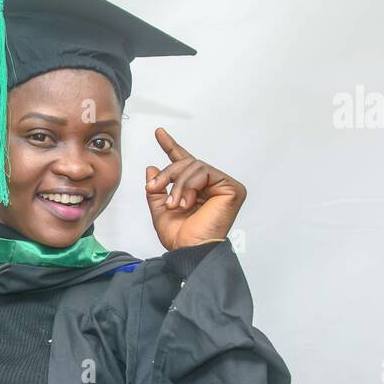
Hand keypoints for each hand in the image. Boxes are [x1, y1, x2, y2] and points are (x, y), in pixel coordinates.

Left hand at [144, 127, 245, 250]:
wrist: (189, 250)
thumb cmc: (179, 237)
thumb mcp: (160, 210)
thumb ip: (157, 189)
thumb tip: (151, 168)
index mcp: (196, 190)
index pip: (185, 163)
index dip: (171, 146)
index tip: (159, 133)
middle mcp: (211, 186)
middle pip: (187, 163)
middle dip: (167, 174)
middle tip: (154, 187)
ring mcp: (223, 186)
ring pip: (194, 166)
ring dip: (178, 184)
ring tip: (175, 203)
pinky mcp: (232, 188)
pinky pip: (205, 171)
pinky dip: (190, 185)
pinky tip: (187, 202)